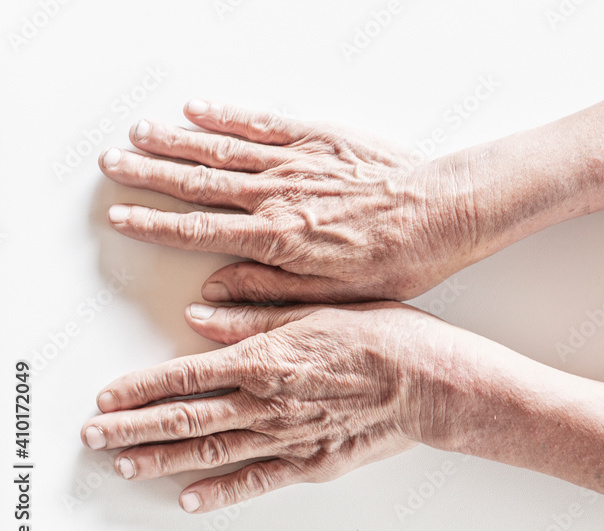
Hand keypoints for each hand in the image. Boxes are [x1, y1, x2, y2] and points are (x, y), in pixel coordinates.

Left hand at [79, 302, 469, 512]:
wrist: (431, 382)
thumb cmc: (384, 338)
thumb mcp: (318, 309)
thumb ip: (255, 316)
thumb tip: (202, 317)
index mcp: (264, 359)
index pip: (184, 375)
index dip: (139, 387)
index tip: (107, 393)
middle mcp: (266, 402)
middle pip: (185, 418)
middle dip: (133, 427)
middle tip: (94, 435)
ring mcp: (287, 437)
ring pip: (210, 451)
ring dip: (161, 459)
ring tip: (124, 464)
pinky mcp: (310, 462)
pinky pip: (256, 480)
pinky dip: (219, 492)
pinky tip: (190, 498)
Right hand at [99, 101, 477, 301]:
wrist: (440, 213)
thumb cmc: (396, 260)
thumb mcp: (333, 295)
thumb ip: (268, 293)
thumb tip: (214, 296)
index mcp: (278, 240)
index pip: (199, 230)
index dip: (154, 223)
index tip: (121, 215)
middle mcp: (277, 197)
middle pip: (198, 183)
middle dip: (151, 174)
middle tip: (113, 164)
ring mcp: (294, 163)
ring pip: (221, 150)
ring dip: (176, 142)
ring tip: (140, 134)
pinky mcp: (317, 138)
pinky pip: (261, 125)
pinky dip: (227, 117)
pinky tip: (199, 111)